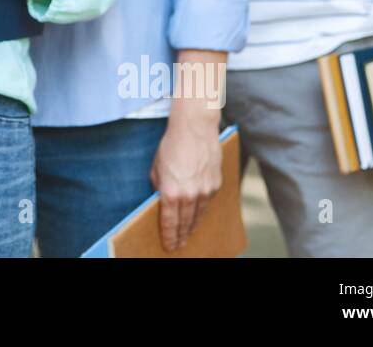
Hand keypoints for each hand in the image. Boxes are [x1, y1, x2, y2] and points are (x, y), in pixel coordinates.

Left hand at [150, 111, 222, 251]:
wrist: (195, 128)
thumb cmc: (171, 144)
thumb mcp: (157, 166)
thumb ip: (159, 185)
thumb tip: (161, 198)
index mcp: (171, 192)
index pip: (169, 222)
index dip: (169, 236)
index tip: (169, 245)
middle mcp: (189, 195)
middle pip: (185, 222)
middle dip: (181, 235)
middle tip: (179, 244)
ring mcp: (205, 191)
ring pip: (198, 215)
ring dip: (192, 225)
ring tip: (188, 233)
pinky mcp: (216, 184)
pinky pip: (207, 202)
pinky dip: (201, 209)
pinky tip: (198, 213)